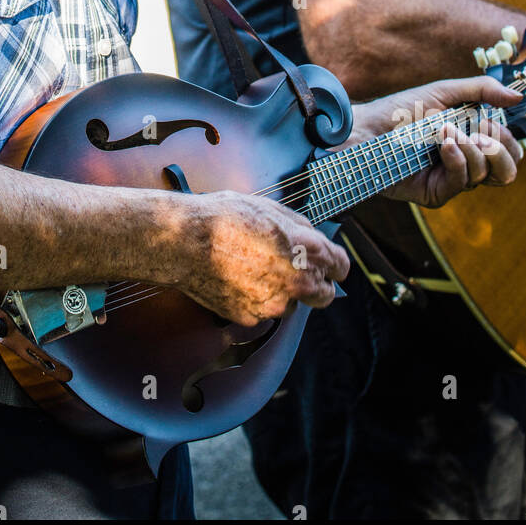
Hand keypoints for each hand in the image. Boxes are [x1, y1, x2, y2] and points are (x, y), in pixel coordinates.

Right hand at [177, 191, 349, 325]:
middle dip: (316, 284)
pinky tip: (236, 279)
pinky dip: (255, 298)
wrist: (185, 240)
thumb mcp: (269, 208)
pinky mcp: (251, 317)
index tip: (330, 265)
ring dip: (280, 290)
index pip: (340, 266)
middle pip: (323, 295)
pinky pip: (262, 310)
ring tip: (252, 268)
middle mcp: (295, 281)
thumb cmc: (224, 217)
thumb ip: (299, 227)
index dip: (335, 264)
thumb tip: (314, 239)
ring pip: (289, 302)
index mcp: (305, 249)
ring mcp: (273, 303)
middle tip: (296, 272)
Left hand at [349, 76, 523, 208]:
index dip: (507, 138)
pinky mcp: (435, 194)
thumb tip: (518, 96)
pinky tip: (444, 144)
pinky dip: (458, 158)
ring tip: (446, 130)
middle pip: (508, 171)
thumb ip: (481, 91)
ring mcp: (450, 180)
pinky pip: (461, 182)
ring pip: (487, 176)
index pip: (510, 152)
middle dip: (501, 148)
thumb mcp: (443, 92)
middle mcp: (465, 164)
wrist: (365, 128)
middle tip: (481, 130)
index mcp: (472, 142)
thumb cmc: (400, 110)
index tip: (488, 119)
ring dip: (473, 148)